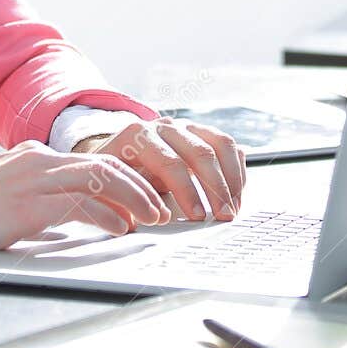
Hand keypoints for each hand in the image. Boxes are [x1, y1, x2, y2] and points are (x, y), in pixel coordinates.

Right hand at [0, 140, 171, 266]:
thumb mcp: (9, 198)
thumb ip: (41, 198)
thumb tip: (79, 214)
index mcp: (32, 156)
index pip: (91, 160)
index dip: (125, 176)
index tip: (148, 195)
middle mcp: (36, 160)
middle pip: (103, 163)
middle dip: (139, 184)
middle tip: (164, 205)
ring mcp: (31, 179)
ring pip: (99, 178)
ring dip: (132, 197)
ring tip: (153, 216)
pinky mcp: (27, 204)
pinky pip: (80, 203)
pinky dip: (107, 214)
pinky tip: (122, 227)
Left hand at [72, 118, 244, 221]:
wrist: (118, 153)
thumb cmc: (115, 176)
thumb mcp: (110, 186)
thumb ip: (122, 201)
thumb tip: (142, 221)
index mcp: (138, 136)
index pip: (169, 162)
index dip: (186, 191)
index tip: (197, 217)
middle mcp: (165, 126)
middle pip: (200, 153)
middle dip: (215, 189)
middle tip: (223, 217)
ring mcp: (187, 127)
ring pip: (221, 145)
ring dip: (231, 180)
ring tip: (233, 210)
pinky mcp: (204, 132)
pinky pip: (229, 147)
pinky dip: (237, 171)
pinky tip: (235, 196)